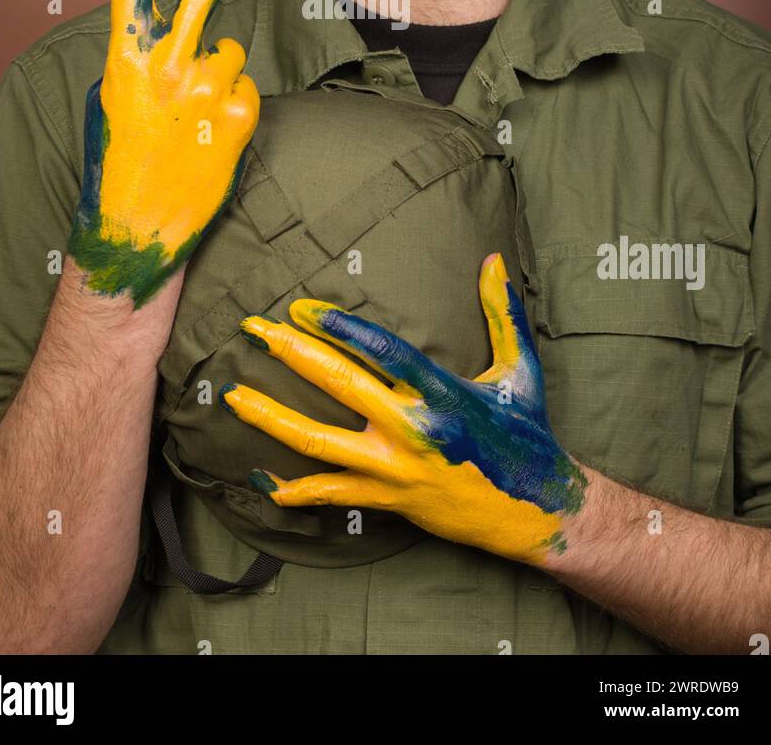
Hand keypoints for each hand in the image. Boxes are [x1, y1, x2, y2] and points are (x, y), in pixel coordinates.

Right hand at [67, 0, 263, 307]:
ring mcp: (207, 90)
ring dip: (220, 75)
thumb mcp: (113, 102)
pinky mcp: (241, 116)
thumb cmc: (121, 163)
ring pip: (231, 52)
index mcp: (124, 59)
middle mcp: (166, 66)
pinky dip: (236, 106)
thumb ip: (142, 59)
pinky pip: (249, 88)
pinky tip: (212, 135)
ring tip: (194, 118)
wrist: (136, 231)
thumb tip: (180, 36)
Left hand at [221, 252, 586, 564]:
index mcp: (443, 393)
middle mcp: (413, 430)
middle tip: (253, 328)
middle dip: (289, 353)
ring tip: (234, 397)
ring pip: (319, 443)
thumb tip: (494, 258)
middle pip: (337, 385)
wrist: (537, 511)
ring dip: (271, 418)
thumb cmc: (528, 435)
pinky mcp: (388, 501)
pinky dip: (293, 490)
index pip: (380, 351)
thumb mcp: (521, 370)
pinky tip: (260, 481)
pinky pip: (331, 495)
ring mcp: (395, 470)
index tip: (301, 308)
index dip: (337, 326)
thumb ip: (503, 313)